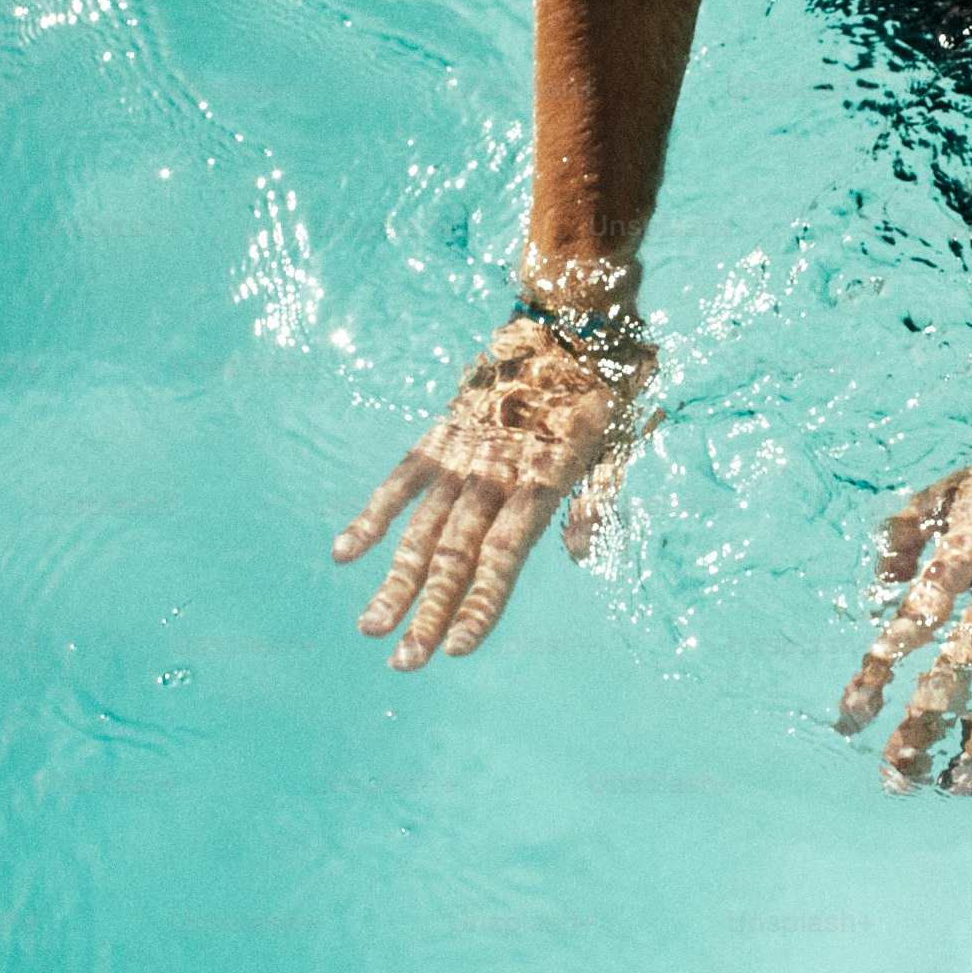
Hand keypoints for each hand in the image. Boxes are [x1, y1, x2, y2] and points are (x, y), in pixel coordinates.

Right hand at [332, 315, 652, 668]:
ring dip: (396, 581)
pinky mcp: (442, 431)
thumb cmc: (610, 380)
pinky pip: (400, 478)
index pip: (503, 557)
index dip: (479, 604)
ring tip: (372, 628)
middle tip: (405, 664)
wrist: (571, 309)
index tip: (457, 648)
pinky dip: (373, 514)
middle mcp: (496, 472)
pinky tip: (345, 553)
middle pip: (455, 555)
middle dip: (429, 613)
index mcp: (545, 479)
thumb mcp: (626, 438)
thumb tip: (581, 555)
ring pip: (422, 527)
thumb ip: (600, 498)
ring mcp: (463, 451)